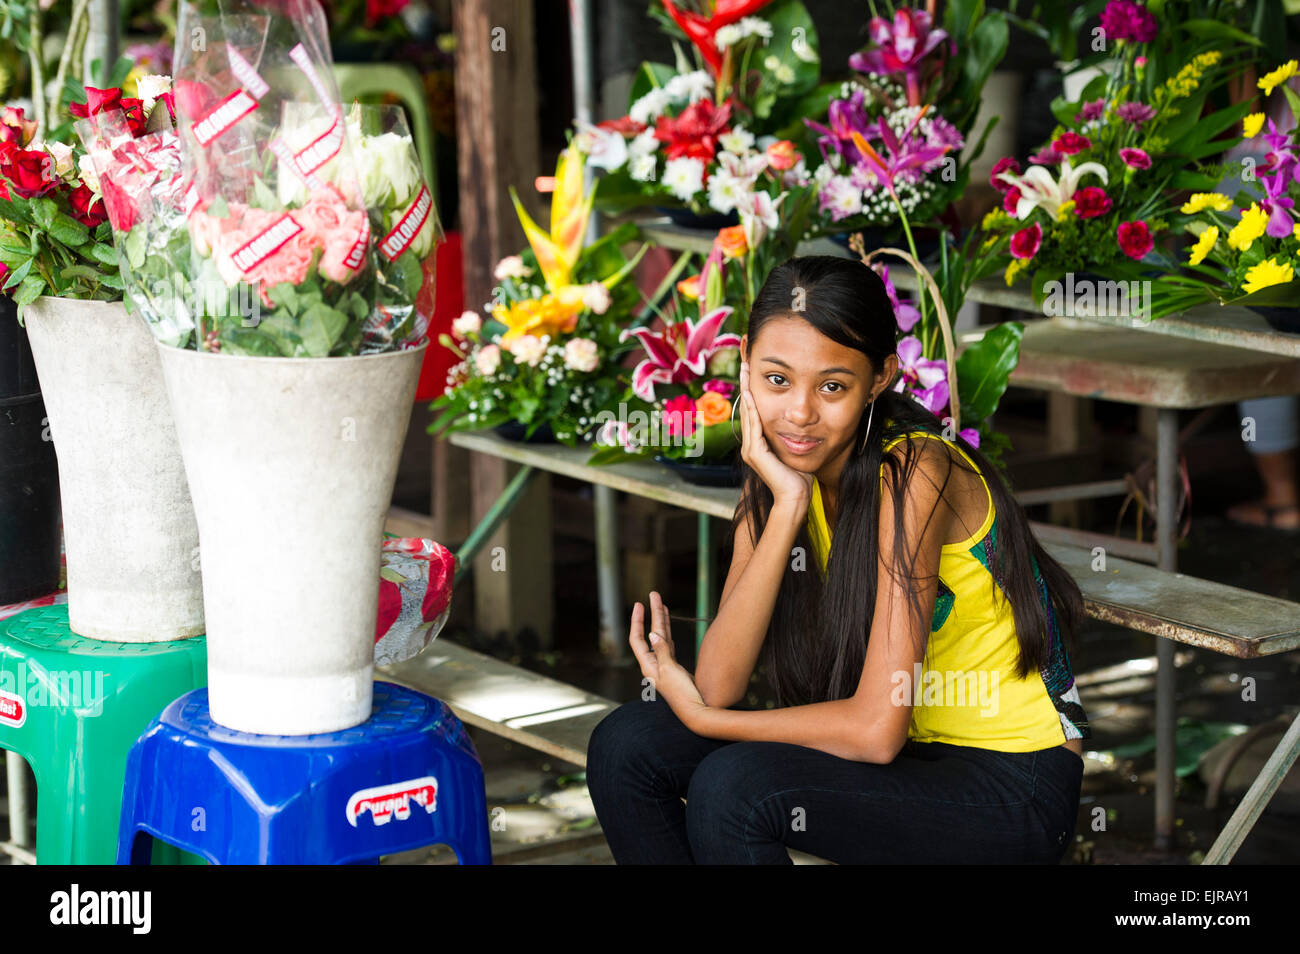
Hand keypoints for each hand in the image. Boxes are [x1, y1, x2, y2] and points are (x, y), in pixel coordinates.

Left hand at [628, 591, 707, 729]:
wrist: (696, 711)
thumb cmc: (682, 694)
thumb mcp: (671, 671)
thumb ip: (662, 651)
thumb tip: (652, 634)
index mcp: (648, 666)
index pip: (637, 639)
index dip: (637, 621)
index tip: (640, 604)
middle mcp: (654, 664)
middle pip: (650, 634)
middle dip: (652, 614)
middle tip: (653, 595)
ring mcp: (664, 665)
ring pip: (661, 637)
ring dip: (661, 621)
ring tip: (661, 603)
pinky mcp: (675, 668)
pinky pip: (670, 644)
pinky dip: (669, 632)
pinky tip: (667, 624)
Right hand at [739, 360, 813, 511]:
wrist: (795, 497)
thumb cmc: (799, 477)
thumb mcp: (794, 450)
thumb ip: (791, 437)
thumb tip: (799, 423)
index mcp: (757, 444)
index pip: (753, 412)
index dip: (752, 392)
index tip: (753, 372)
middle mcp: (749, 445)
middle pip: (746, 408)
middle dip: (745, 385)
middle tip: (745, 363)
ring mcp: (750, 450)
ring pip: (747, 414)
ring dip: (746, 391)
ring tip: (745, 371)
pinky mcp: (754, 453)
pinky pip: (753, 425)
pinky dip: (752, 408)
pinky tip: (751, 394)